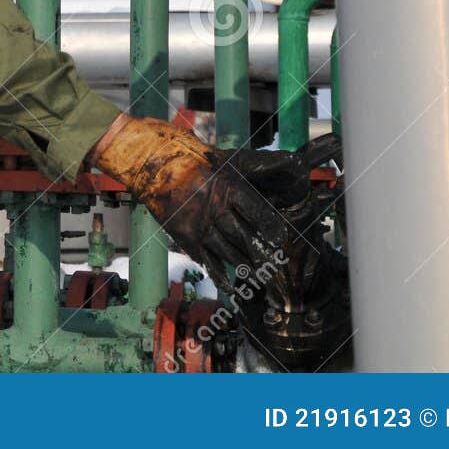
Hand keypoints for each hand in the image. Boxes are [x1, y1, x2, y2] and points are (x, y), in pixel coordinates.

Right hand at [91, 116, 349, 367]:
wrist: (155, 162)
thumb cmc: (198, 160)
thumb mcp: (230, 160)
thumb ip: (258, 169)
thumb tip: (293, 165)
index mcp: (229, 187)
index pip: (258, 213)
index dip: (271, 228)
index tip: (280, 240)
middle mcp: (216, 208)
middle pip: (246, 238)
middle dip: (263, 254)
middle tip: (276, 266)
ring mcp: (200, 225)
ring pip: (230, 253)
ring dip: (246, 268)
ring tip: (260, 279)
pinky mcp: (186, 237)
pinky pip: (207, 261)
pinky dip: (220, 277)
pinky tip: (231, 288)